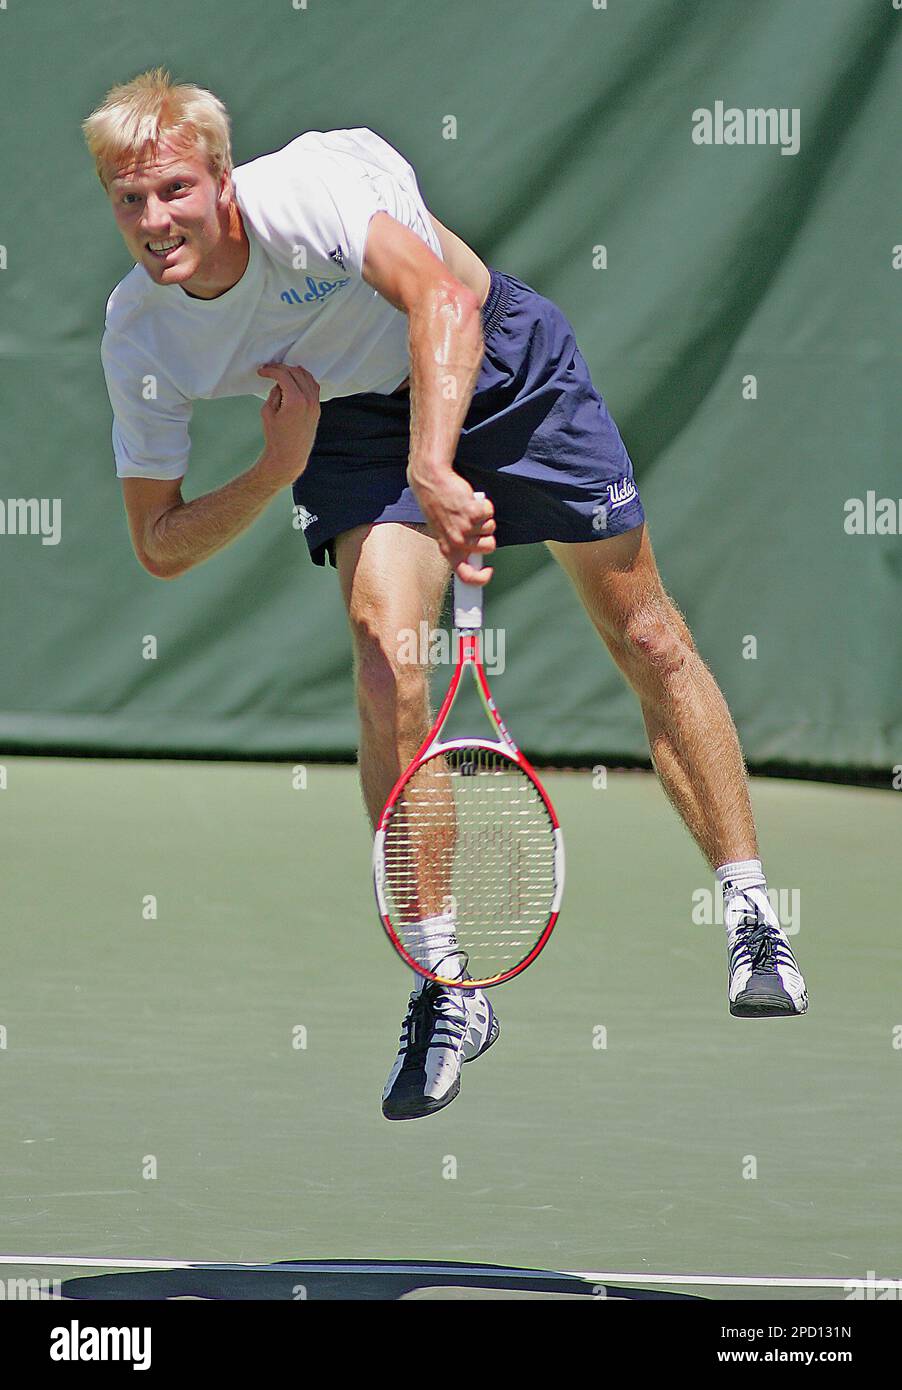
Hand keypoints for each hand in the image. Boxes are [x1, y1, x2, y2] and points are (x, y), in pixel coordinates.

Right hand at [256, 363, 320, 485]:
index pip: (283, 375)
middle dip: (281, 368)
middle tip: (269, 369)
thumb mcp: (268, 412)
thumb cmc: (275, 437)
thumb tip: (279, 383)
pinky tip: (296, 379)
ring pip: (307, 377)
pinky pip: (314, 387)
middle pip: (296, 372)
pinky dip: (305, 379)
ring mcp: (315, 404)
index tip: (262, 371)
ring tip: (281, 373)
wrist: (289, 457)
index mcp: (295, 400)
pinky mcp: (317, 409)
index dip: (271, 370)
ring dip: (294, 371)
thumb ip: (274, 393)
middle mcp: (308, 400)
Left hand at [408, 467, 495, 584]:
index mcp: (448, 550)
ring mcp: (466, 528)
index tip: (487, 572)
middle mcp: (457, 542)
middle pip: (489, 547)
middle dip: (487, 535)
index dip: (480, 578)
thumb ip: (458, 546)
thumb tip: (475, 558)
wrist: (431, 482)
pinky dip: (484, 505)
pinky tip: (470, 501)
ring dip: (484, 518)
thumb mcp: (442, 532)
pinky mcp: (474, 513)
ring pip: (491, 529)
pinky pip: (490, 513)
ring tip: (467, 510)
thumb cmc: (437, 506)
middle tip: (473, 524)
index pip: (466, 575)